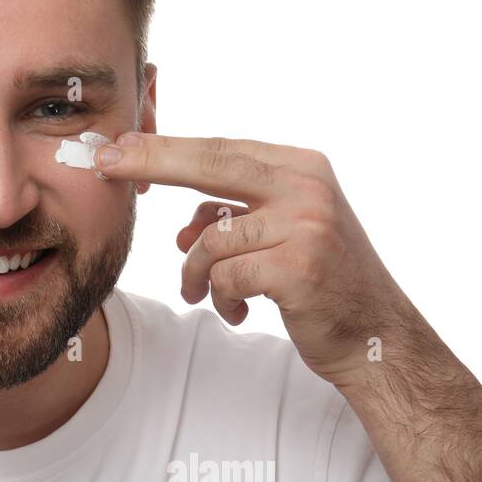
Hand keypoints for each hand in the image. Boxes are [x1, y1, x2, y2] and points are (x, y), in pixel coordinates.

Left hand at [94, 133, 417, 388]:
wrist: (376, 336)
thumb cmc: (322, 283)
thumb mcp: (282, 233)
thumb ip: (236, 216)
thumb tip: (183, 226)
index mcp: (302, 167)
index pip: (220, 148)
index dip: (164, 148)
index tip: (117, 145)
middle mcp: (307, 187)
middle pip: (210, 164)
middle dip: (150, 163)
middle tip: (105, 164)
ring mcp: (306, 225)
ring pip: (209, 238)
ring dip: (196, 273)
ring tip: (207, 293)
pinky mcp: (299, 267)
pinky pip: (225, 276)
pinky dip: (220, 298)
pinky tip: (235, 310)